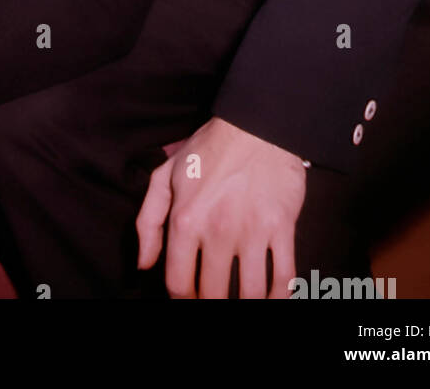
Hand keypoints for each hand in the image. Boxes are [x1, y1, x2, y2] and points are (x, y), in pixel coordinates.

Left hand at [136, 117, 306, 298]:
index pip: (179, 283)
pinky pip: (285, 277)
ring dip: (248, 304)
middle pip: (215, 295)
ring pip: (253, 294)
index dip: (182, 301)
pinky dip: (281, 296)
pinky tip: (273, 298)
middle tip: (215, 299)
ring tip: (244, 301)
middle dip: (213, 304)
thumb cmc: (207, 151)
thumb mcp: (166, 176)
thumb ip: (148, 222)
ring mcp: (252, 230)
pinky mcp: (282, 227)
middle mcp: (217, 230)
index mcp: (185, 219)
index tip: (189, 299)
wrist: (255, 125)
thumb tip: (144, 265)